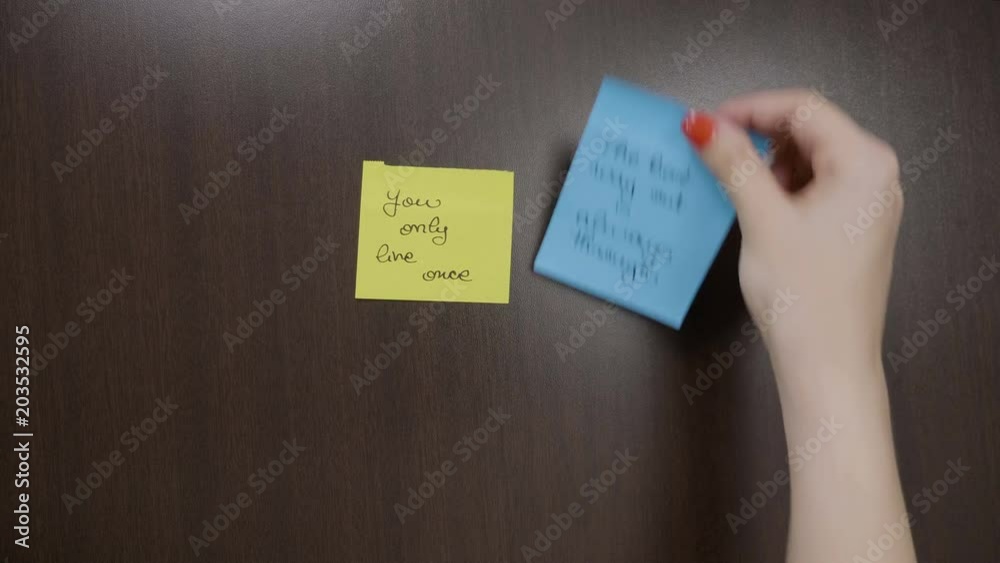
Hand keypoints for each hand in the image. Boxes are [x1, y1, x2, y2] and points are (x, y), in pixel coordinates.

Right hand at [682, 90, 903, 375]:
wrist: (826, 363)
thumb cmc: (805, 297)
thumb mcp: (762, 219)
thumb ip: (733, 162)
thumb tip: (703, 124)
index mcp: (865, 163)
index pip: (803, 108)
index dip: (749, 109)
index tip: (707, 123)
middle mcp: (875, 176)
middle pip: (808, 130)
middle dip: (757, 137)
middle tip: (712, 152)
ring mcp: (866, 203)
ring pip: (807, 159)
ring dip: (766, 164)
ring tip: (733, 188)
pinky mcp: (852, 226)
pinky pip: (812, 187)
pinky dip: (779, 189)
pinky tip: (755, 209)